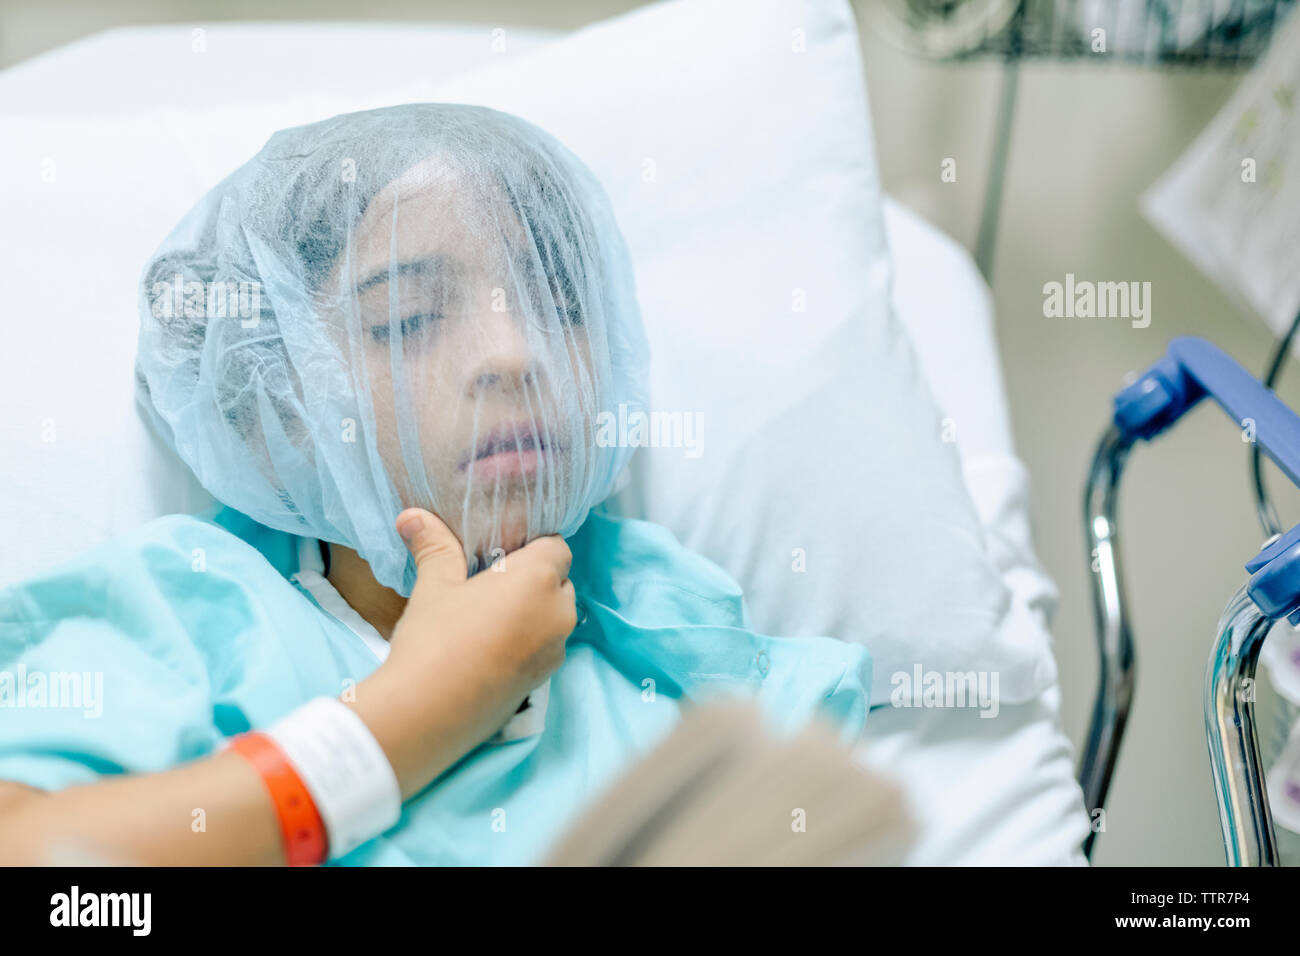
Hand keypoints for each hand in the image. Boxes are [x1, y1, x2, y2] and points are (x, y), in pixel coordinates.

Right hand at [347, 509, 575, 797]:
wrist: (429, 714)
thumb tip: (412, 515)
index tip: (502, 551)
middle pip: (559, 581)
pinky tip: (491, 646)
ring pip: (554, 615)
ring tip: (489, 615)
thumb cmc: (434, 640)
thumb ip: (434, 546)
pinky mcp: (545, 679)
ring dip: (532, 610)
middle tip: (491, 582)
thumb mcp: (434, 586)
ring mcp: (556, 649)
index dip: (532, 545)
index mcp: (539, 579)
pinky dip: (528, 639)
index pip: (557, 546)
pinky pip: (547, 645)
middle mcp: (559, 612)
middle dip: (533, 578)